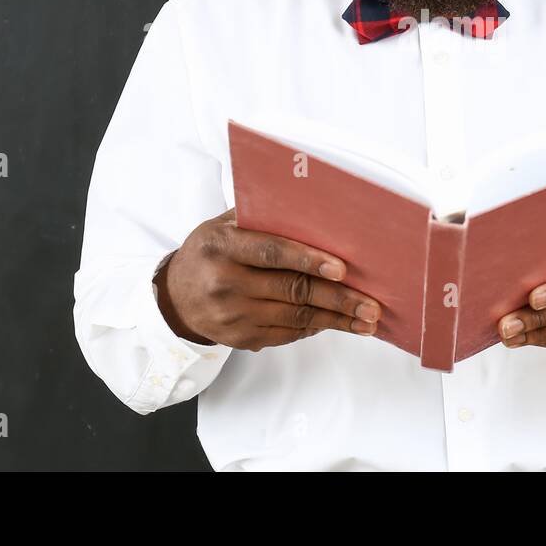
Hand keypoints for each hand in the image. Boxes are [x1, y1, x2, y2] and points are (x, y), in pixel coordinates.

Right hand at [155, 206, 382, 350]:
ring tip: (366, 320)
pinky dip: (314, 328)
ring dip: (335, 320)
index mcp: (223, 246)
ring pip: (294, 318)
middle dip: (338, 299)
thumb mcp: (223, 225)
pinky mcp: (239, 338)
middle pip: (292, 291)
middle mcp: (225, 282)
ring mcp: (232, 315)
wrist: (173, 297)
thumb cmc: (209, 251)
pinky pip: (285, 334)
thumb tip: (313, 207)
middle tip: (371, 305)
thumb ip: (262, 217)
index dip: (310, 260)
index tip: (343, 269)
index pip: (272, 252)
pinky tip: (336, 323)